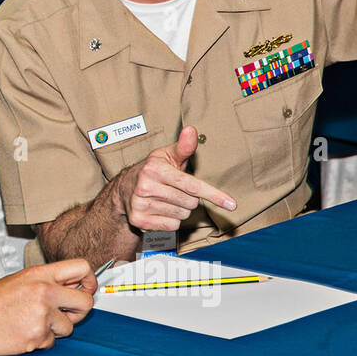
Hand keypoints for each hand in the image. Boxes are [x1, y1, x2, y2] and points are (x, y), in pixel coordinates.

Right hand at [0, 259, 94, 354]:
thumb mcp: (22, 280)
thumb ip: (48, 281)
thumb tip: (76, 288)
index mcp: (40, 274)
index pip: (82, 268)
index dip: (89, 281)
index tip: (85, 290)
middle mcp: (44, 291)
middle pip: (86, 302)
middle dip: (78, 313)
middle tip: (64, 314)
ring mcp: (42, 315)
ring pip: (69, 327)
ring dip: (55, 329)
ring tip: (32, 323)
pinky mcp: (37, 336)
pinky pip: (52, 342)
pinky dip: (41, 341)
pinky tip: (24, 332)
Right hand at [111, 126, 235, 231]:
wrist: (124, 189)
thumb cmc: (154, 170)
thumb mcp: (167, 156)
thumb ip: (183, 147)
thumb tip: (192, 130)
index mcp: (154, 168)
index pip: (191, 185)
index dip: (214, 195)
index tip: (232, 204)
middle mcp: (145, 186)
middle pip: (190, 203)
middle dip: (189, 199)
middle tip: (175, 190)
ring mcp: (141, 204)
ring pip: (182, 215)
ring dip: (179, 209)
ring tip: (165, 200)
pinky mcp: (139, 220)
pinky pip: (171, 225)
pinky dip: (170, 220)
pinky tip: (159, 210)